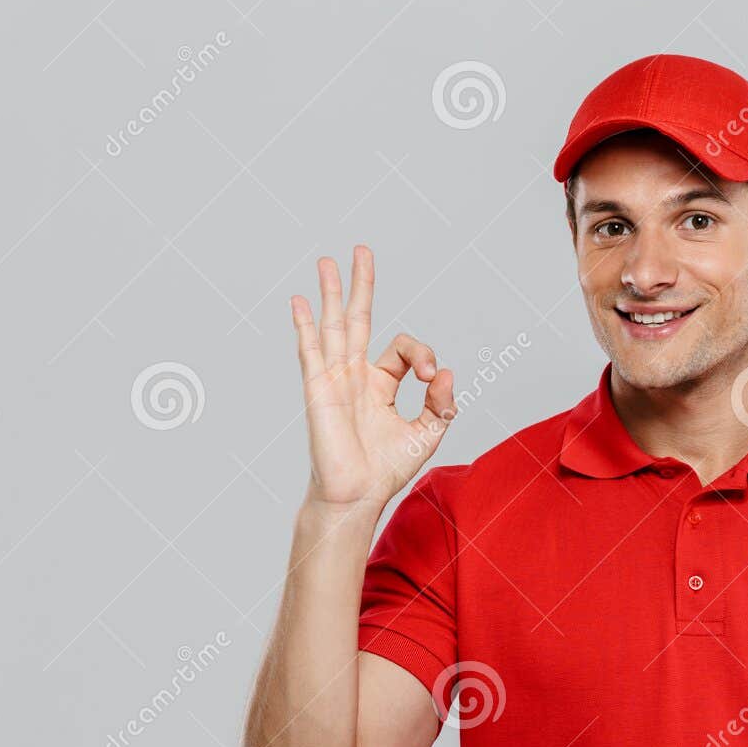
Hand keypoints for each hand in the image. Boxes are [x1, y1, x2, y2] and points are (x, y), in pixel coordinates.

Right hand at [290, 245, 455, 508]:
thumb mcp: (427, 433)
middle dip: (362, 285)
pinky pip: (310, 351)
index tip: (434, 377)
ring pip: (333, 326)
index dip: (424, 355)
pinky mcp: (319, 390)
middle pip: (358, 320)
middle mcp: (354, 376)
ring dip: (331, 293)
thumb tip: (447, 373)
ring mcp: (334, 380)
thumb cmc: (386, 470)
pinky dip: (305, 326)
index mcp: (380, 384)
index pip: (403, 349)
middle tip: (362, 250)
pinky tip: (299, 301)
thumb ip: (440, 402)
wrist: (356, 496)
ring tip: (327, 261)